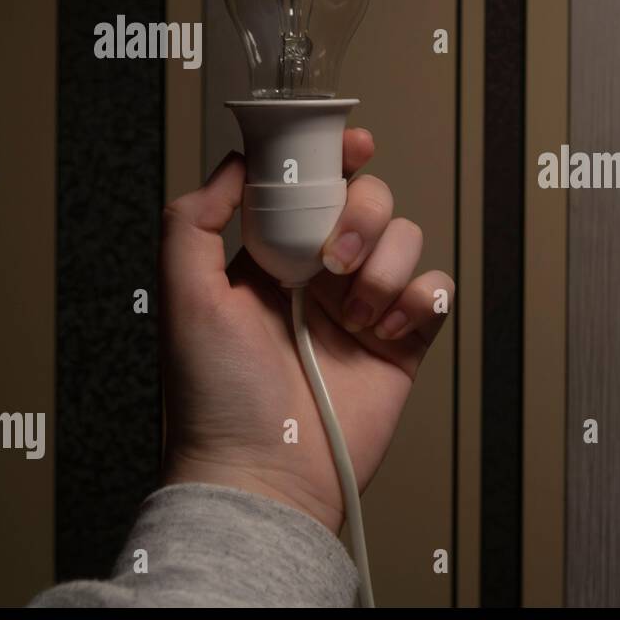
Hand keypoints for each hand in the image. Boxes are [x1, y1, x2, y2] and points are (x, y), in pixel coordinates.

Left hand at [158, 129, 452, 532]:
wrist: (266, 475)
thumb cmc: (216, 396)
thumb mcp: (183, 298)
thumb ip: (195, 221)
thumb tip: (237, 164)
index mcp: (272, 258)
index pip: (312, 186)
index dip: (335, 157)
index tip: (353, 144)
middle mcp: (322, 275)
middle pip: (370, 202)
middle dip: (363, 216)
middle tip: (335, 258)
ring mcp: (366, 307)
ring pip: (407, 241)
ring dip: (386, 268)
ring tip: (356, 315)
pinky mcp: (404, 342)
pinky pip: (435, 291)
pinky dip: (421, 299)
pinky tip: (386, 331)